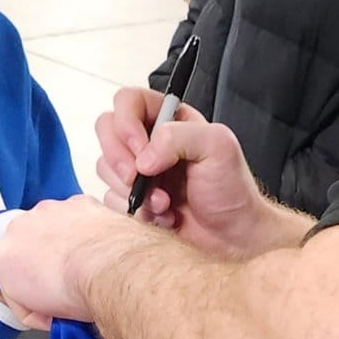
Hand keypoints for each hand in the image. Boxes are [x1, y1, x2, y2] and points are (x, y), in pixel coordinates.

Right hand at [0, 196, 129, 323]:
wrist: (107, 269)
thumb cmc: (75, 290)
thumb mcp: (40, 314)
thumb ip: (32, 305)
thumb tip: (46, 308)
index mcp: (4, 254)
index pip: (12, 275)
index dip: (30, 292)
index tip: (47, 302)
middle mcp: (21, 225)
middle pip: (30, 248)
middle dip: (44, 263)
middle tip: (66, 283)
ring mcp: (50, 210)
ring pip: (54, 229)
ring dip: (65, 242)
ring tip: (85, 266)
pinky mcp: (79, 202)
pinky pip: (79, 218)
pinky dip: (87, 230)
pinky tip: (98, 248)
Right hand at [93, 86, 303, 258]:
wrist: (233, 237)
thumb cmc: (232, 190)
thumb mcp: (219, 147)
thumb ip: (180, 137)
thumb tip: (143, 158)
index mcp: (170, 119)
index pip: (129, 101)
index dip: (126, 122)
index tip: (141, 149)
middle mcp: (151, 141)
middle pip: (107, 130)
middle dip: (120, 158)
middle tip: (141, 178)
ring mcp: (139, 171)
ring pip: (106, 167)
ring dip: (134, 190)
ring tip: (166, 202)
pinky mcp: (133, 199)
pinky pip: (110, 199)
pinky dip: (136, 211)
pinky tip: (164, 216)